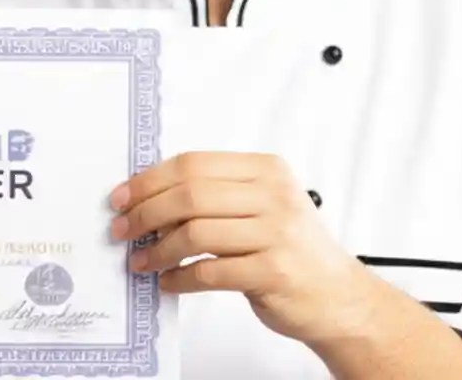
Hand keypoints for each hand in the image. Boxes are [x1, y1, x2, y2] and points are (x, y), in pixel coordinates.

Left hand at [108, 151, 367, 345]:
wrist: (339, 297)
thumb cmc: (294, 251)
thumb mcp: (265, 206)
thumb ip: (219, 195)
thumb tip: (150, 196)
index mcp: (267, 170)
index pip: (194, 164)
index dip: (150, 180)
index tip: (123, 197)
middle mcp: (274, 196)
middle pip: (189, 194)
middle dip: (145, 213)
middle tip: (122, 229)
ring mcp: (276, 234)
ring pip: (194, 233)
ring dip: (157, 250)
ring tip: (142, 261)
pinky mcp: (272, 272)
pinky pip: (208, 272)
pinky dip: (179, 278)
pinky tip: (169, 281)